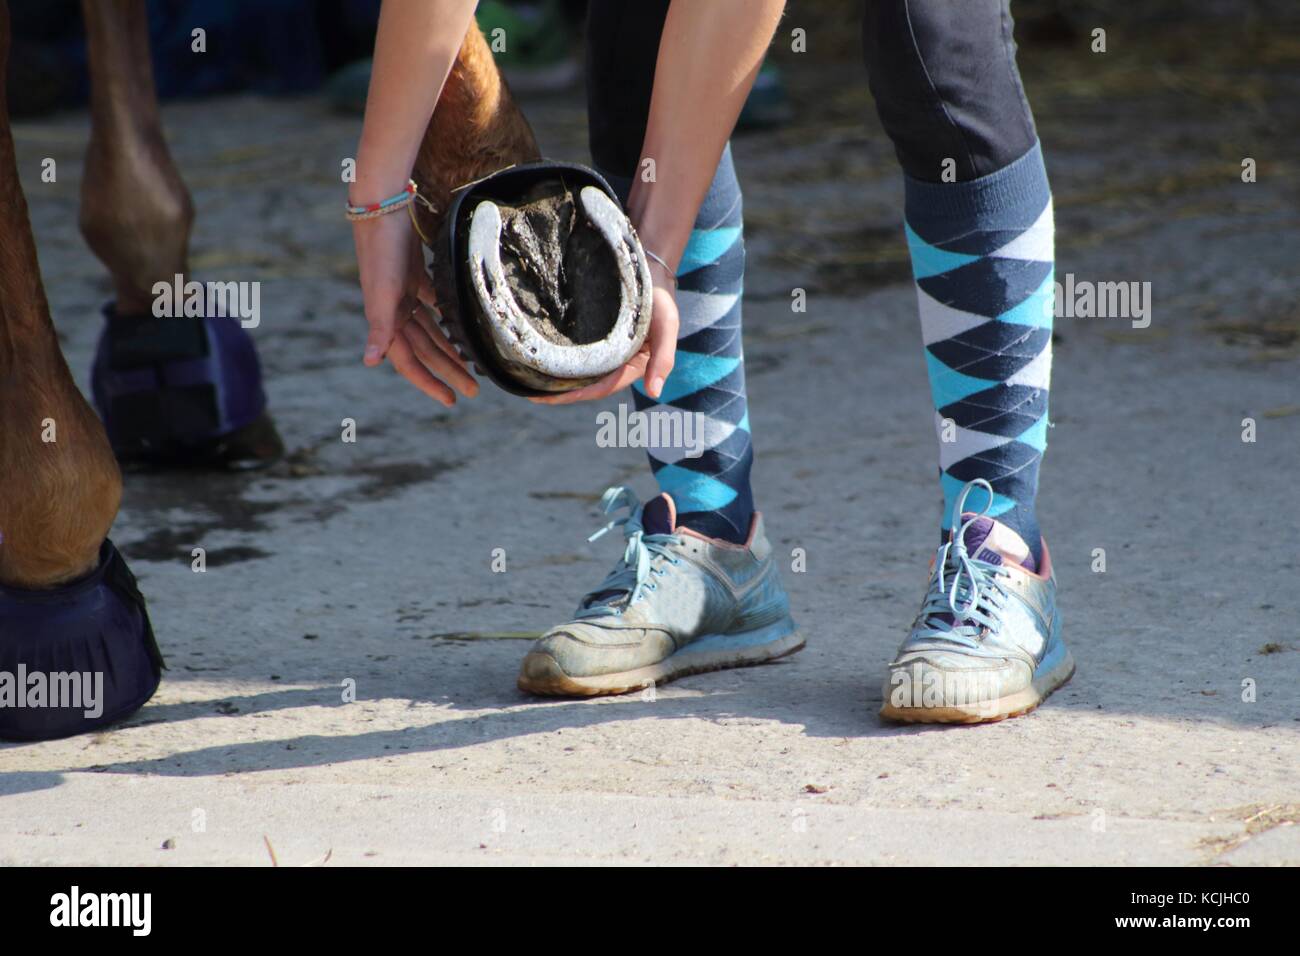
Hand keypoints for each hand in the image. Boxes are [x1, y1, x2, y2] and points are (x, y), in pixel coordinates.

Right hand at [352, 210, 477, 405]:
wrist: (384, 207)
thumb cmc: (383, 251)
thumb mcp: (383, 293)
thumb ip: (380, 328)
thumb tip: (370, 363)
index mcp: (386, 321)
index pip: (410, 363)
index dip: (429, 382)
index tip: (451, 399)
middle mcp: (394, 312)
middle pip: (425, 351)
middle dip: (448, 370)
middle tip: (473, 389)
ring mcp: (405, 295)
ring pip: (431, 331)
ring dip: (449, 348)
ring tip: (471, 364)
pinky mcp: (415, 278)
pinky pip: (434, 306)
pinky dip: (447, 319)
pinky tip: (463, 326)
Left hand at [529, 270, 678, 404]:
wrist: (648, 268)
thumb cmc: (658, 297)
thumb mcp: (666, 325)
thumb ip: (663, 358)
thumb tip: (654, 393)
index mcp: (633, 366)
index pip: (604, 386)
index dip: (579, 394)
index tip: (553, 398)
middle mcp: (617, 362)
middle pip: (587, 384)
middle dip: (562, 393)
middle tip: (532, 396)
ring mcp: (605, 350)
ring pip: (580, 372)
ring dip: (558, 381)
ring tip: (530, 385)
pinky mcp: (594, 336)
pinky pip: (576, 353)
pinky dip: (560, 360)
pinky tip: (540, 361)